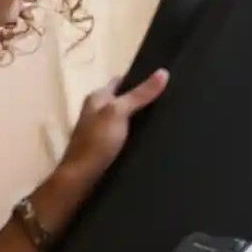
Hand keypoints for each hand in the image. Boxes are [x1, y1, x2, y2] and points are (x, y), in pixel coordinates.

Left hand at [56, 69, 169, 193]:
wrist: (81, 178)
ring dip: (140, 120)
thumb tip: (163, 72)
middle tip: (170, 103)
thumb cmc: (97, 142)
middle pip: (123, 100)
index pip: (121, 81)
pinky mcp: (105, 148)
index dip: (139, 79)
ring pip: (124, 120)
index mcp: (97, 98)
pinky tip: (150, 142)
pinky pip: (125, 136)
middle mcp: (97, 111)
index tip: (162, 81)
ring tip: (165, 122)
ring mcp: (100, 131)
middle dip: (143, 101)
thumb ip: (140, 94)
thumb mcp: (119, 113)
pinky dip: (136, 136)